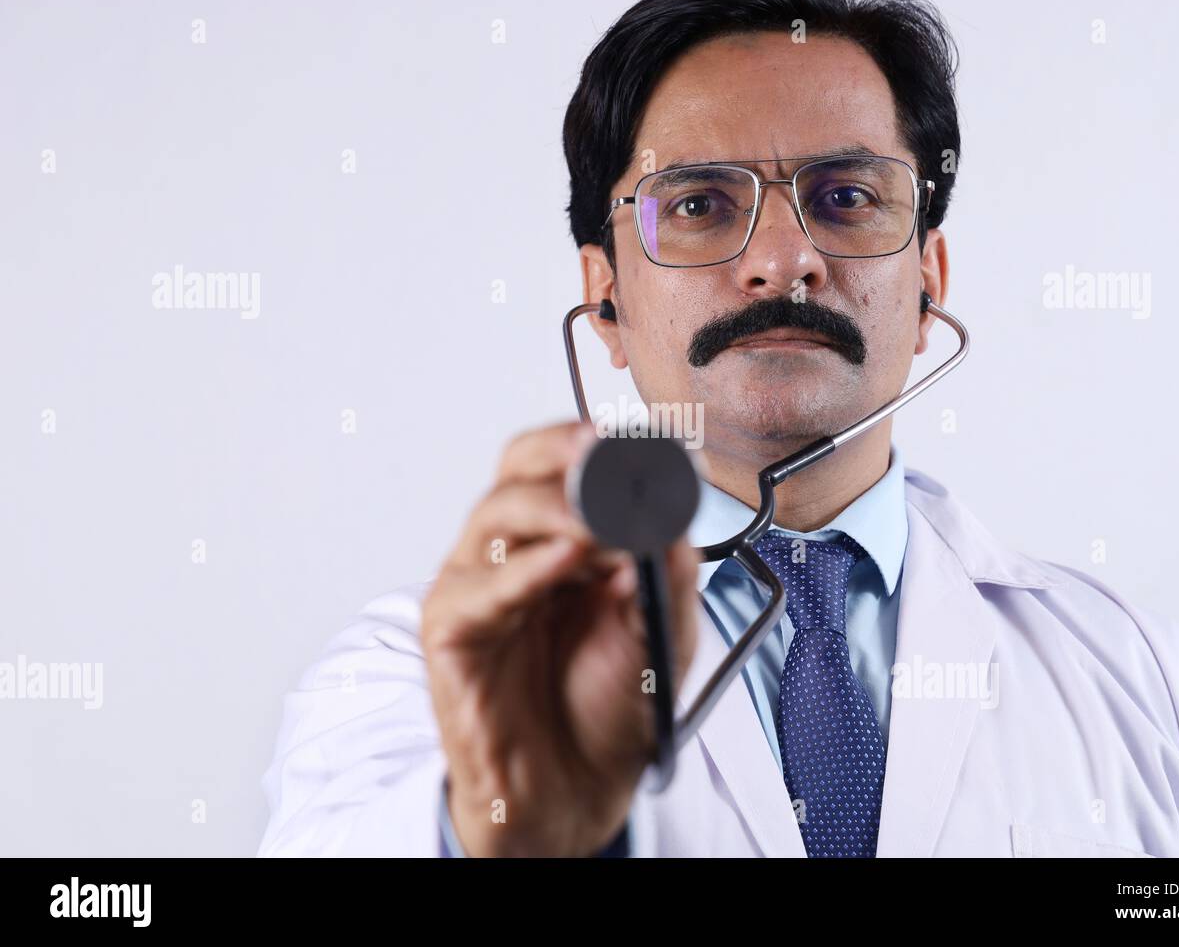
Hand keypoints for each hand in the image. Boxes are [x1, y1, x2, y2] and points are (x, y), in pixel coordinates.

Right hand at [422, 422, 699, 855]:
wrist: (577, 788)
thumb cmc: (609, 706)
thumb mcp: (663, 631)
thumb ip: (668, 575)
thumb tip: (673, 520)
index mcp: (564, 539)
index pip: (565, 465)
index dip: (598, 448)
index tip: (645, 443)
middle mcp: (515, 551)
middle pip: (519, 470)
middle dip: (561, 452)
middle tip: (603, 452)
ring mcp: (478, 585)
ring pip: (496, 515)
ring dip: (552, 509)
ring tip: (599, 522)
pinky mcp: (451, 629)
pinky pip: (480, 588)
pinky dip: (523, 570)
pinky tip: (565, 560)